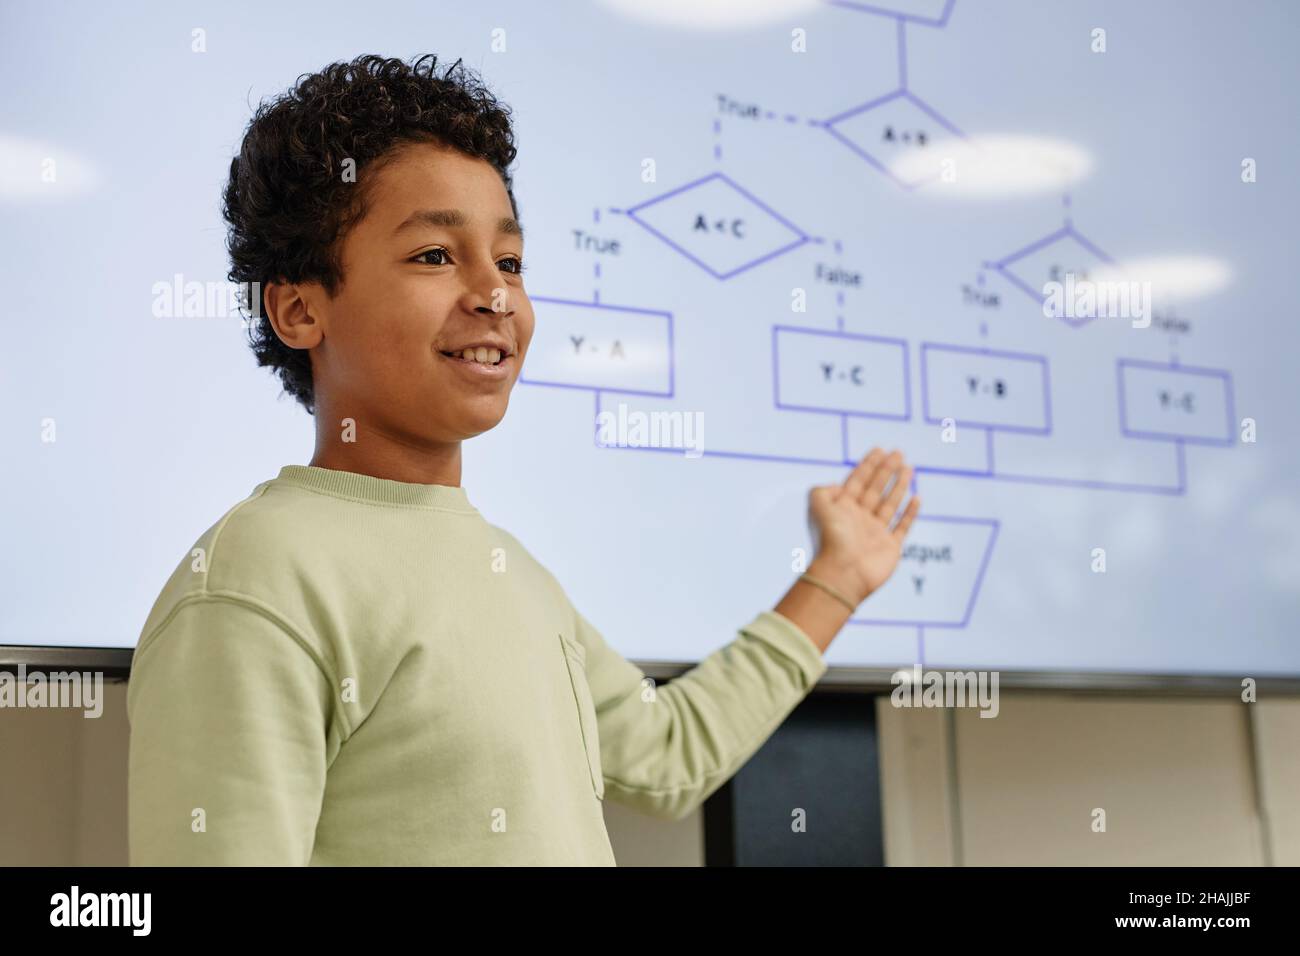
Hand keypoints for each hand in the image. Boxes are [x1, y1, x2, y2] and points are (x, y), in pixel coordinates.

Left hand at [806, 447, 920, 603]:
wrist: (843, 572)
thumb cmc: (830, 538)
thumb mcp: (817, 506)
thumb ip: (822, 489)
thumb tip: (837, 485)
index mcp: (842, 509)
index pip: (857, 482)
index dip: (867, 465)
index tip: (879, 450)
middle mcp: (859, 520)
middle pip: (875, 489)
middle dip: (886, 470)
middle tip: (898, 453)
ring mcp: (875, 534)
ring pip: (890, 504)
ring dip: (899, 486)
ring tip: (909, 467)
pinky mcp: (890, 547)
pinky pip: (902, 527)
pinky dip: (910, 513)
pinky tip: (916, 498)